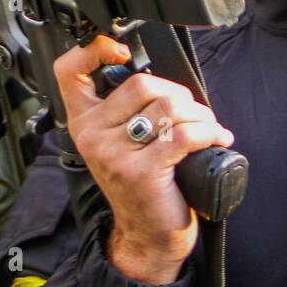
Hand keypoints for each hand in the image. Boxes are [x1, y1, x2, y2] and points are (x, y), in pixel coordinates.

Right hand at [54, 36, 233, 284]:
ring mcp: (114, 154)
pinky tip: (218, 139)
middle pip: (142, 82)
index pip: (69, 71)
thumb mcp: (120, 142)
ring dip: (199, 113)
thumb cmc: (141, 183)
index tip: (124, 52)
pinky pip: (184, 134)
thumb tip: (161, 74)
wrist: (147, 235)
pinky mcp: (141, 171)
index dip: (94, 50)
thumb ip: (126, 108)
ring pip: (168, 105)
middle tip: (192, 113)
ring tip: (207, 127)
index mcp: (83, 122)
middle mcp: (92, 135)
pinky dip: (210, 132)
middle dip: (179, 92)